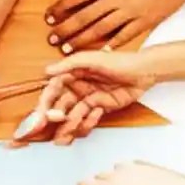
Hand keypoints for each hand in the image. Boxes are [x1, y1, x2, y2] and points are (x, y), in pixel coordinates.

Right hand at [14, 50, 156, 142]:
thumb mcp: (92, 58)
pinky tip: (98, 113)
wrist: (144, 72)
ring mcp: (86, 100)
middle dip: (55, 120)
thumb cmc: (119, 61)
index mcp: (70, 76)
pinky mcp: (98, 110)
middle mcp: (75, 89)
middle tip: (58, 125)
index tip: (40, 117)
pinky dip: (89, 122)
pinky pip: (86, 122)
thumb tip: (47, 71)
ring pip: (70, 119)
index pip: (50, 93)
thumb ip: (69, 64)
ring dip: (70, 126)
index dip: (43, 105)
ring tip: (75, 124)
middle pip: (57, 109)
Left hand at [46, 0, 184, 53]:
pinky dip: (110, 46)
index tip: (49, 18)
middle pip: (84, 17)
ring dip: (81, 41)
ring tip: (67, 50)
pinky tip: (98, 54)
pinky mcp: (144, 21)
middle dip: (65, 29)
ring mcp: (131, 11)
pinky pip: (124, 36)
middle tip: (51, 39)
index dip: (60, 9)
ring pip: (100, 29)